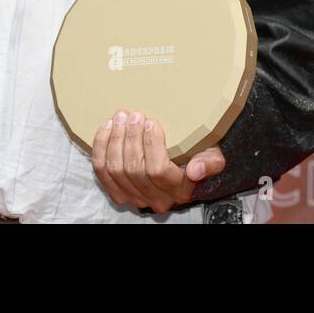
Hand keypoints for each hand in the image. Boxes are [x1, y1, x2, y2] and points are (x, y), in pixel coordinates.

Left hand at [91, 109, 225, 213]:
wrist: (182, 165)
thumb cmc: (196, 155)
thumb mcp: (212, 155)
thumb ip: (211, 162)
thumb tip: (196, 170)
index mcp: (179, 190)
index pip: (158, 170)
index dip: (151, 145)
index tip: (151, 122)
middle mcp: (157, 199)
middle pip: (134, 170)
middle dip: (130, 138)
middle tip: (132, 115)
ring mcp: (134, 198)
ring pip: (115, 171)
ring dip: (114, 140)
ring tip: (120, 118)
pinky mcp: (118, 193)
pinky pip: (102, 173)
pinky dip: (101, 148)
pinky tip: (107, 129)